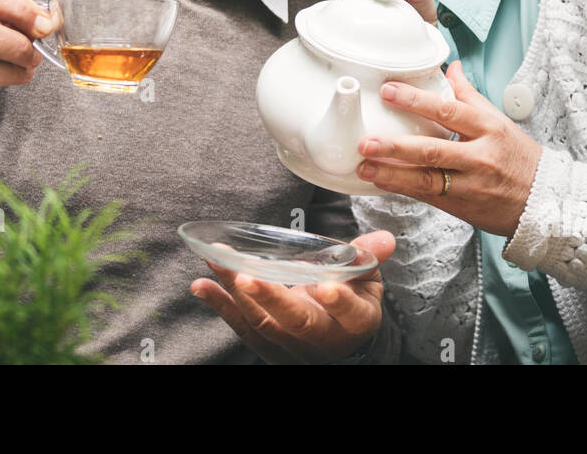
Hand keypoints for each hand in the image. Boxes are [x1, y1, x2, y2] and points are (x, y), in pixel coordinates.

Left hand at [190, 230, 395, 363]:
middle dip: (272, 299)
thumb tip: (386, 238)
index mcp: (355, 321)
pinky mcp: (268, 348)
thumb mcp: (367, 281)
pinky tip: (200, 285)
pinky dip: (219, 306)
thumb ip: (367, 258)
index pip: (350, 313)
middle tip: (248, 275)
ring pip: (264, 323)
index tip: (326, 287)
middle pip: (298, 323)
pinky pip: (242, 328)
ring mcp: (292, 347)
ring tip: (216, 261)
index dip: (340, 302)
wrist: (338, 343)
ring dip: (236, 292)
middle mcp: (323, 339)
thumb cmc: (352, 302)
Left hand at [355, 61, 542, 237]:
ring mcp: (470, 184)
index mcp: (488, 128)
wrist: (544, 201)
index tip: (388, 91)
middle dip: (396, 145)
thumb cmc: (520, 158)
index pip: (447, 110)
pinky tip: (381, 182)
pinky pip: (428, 196)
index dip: (416, 100)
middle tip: (366, 140)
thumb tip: (452, 66)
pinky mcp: (462, 206)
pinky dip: (403, 189)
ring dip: (392, 173)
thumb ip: (470, 96)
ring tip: (364, 166)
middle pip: (433, 148)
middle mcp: (479, 156)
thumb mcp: (500, 121)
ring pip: (426, 178)